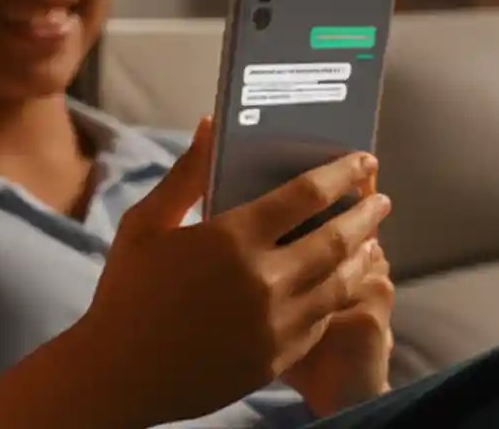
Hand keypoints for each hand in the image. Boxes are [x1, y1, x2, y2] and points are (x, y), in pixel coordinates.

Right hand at [77, 118, 386, 426]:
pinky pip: (323, 319)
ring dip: (362, 255)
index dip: (341, 173)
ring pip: (339, 282)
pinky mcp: (278, 357)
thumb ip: (187, 174)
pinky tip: (341, 284)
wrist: (119, 375)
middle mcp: (264, 279)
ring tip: (372, 241)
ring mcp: (277, 323)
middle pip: (336, 237)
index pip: (306, 194)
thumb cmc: (127, 293)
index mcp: (232, 237)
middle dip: (365, 213)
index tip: (362, 161)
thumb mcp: (146, 224)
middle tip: (380, 199)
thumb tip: (211, 125)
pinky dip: (340, 296)